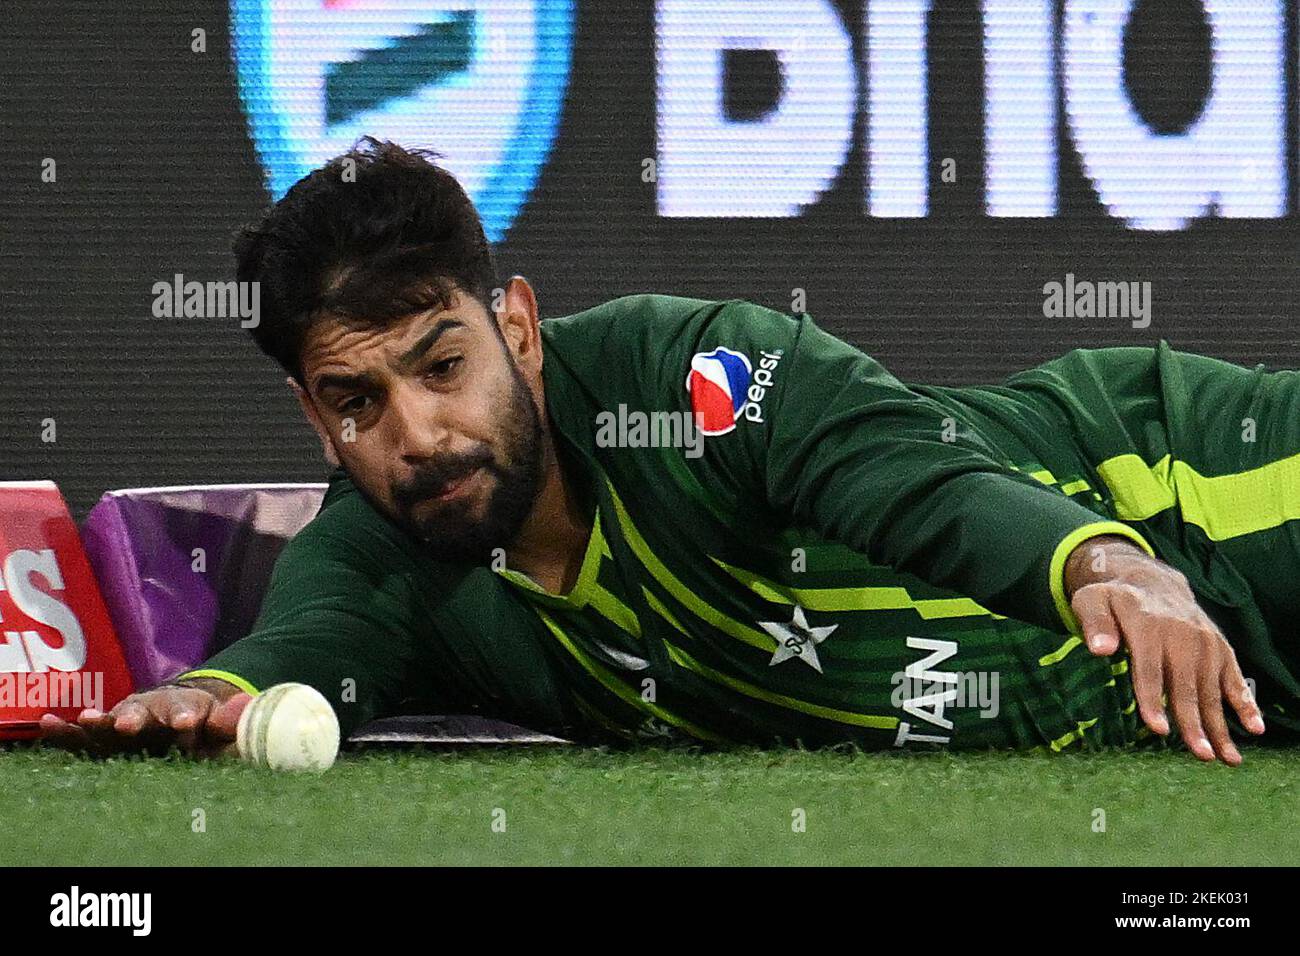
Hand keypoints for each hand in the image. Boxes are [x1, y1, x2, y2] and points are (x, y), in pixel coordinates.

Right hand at [39, 679, 250, 758]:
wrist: (180, 713)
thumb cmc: (204, 722)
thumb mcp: (222, 722)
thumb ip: (231, 722)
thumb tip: (247, 713)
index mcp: (185, 708)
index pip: (186, 711)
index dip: (183, 717)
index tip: (183, 723)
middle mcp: (152, 711)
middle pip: (143, 714)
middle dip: (136, 719)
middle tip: (129, 725)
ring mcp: (127, 720)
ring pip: (111, 721)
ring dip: (100, 722)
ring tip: (86, 719)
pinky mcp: (106, 734)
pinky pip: (84, 735)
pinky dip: (67, 731)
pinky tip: (47, 723)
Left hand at [1065, 535, 1264, 764]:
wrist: (1153, 582)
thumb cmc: (1115, 599)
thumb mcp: (1093, 602)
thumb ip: (1095, 624)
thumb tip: (1099, 649)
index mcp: (1147, 625)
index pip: (1149, 668)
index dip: (1152, 699)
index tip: (1158, 729)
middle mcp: (1181, 635)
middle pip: (1185, 685)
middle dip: (1193, 722)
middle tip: (1200, 755)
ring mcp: (1205, 643)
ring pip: (1212, 689)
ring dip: (1221, 724)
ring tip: (1227, 758)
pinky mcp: (1220, 649)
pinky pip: (1235, 678)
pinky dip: (1246, 703)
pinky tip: (1255, 729)